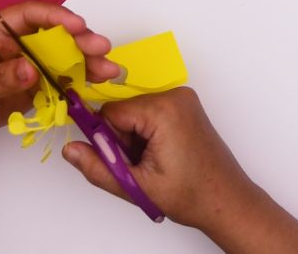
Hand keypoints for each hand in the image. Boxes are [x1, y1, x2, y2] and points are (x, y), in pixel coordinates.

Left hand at [0, 0, 119, 137]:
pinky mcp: (36, 85)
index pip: (30, 15)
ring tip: (110, 71)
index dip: (55, 17)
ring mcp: (29, 63)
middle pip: (55, 34)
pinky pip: (61, 80)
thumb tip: (30, 70)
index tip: (77, 25)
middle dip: (80, 40)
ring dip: (88, 62)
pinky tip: (96, 86)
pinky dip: (80, 83)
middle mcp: (17, 42)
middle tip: (102, 49)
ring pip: (64, 57)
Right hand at [61, 87, 256, 228]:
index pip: (110, 113)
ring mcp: (182, 99)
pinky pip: (149, 114)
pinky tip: (161, 156)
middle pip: (123, 112)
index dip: (108, 142)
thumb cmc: (193, 194)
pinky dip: (147, 135)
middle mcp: (175, 96)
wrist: (226, 201)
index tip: (121, 162)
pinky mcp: (184, 107)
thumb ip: (98, 167)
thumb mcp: (137, 186)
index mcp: (164, 110)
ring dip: (135, 139)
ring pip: (134, 114)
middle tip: (141, 168)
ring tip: (155, 164)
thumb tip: (70, 150)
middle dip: (123, 141)